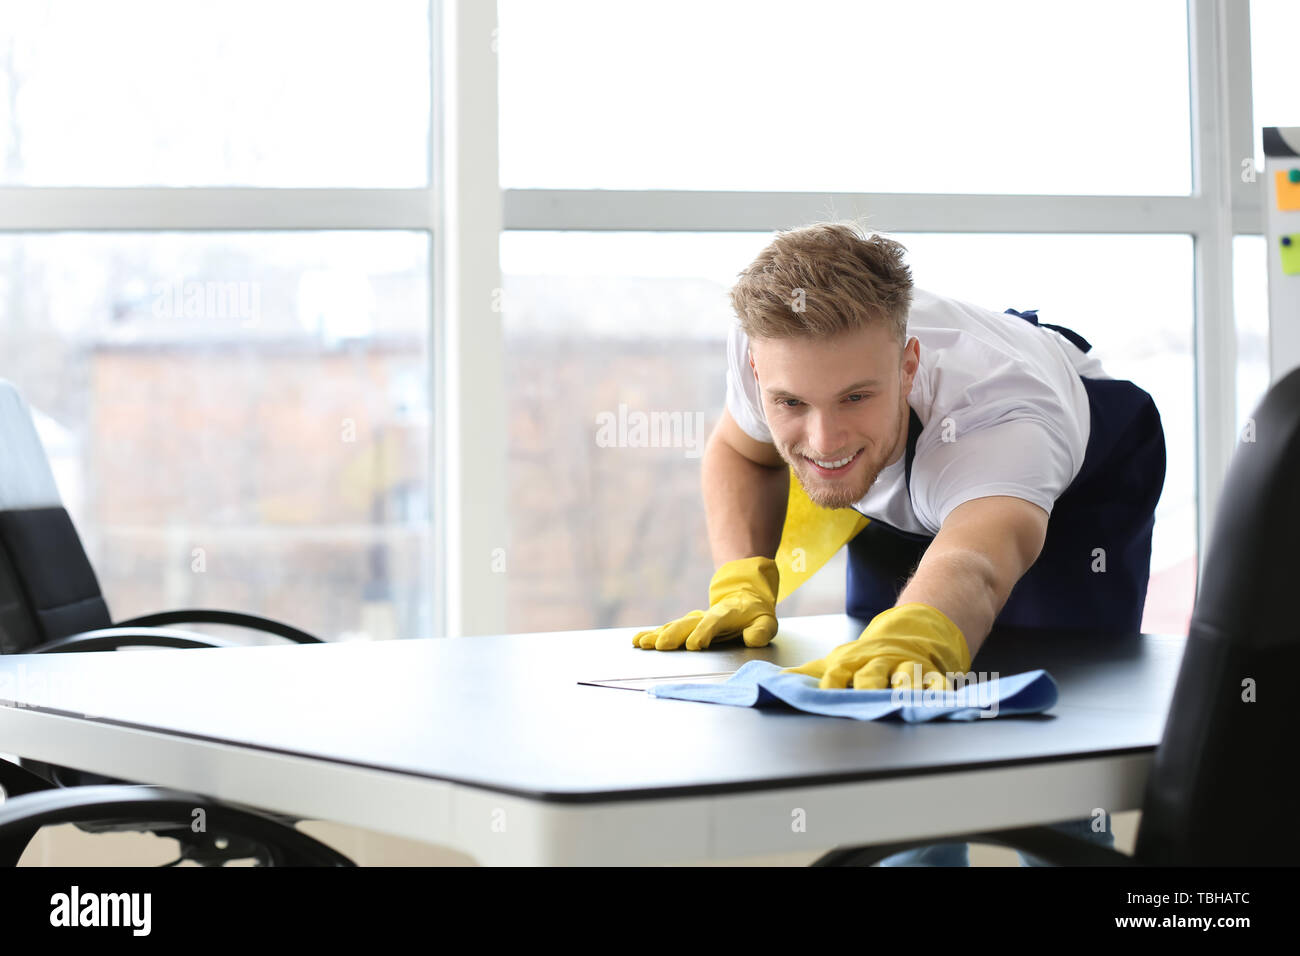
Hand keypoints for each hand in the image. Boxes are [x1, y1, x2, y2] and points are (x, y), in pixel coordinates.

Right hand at [632, 556, 778, 650]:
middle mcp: (706, 615)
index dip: (704, 632)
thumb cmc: (755, 614)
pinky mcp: (686, 625)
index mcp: (727, 613)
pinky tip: (638, 641)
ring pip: (675, 625)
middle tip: (661, 645)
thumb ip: (761, 631)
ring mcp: (694, 619)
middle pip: (688, 623)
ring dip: (658, 634)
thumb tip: (750, 639)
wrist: (743, 595)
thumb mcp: (767, 622)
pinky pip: (668, 629)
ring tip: (643, 643)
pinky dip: (652, 634)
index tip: (694, 645)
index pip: (714, 622)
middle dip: (674, 634)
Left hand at [781, 603, 970, 688]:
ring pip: (905, 680)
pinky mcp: (930, 676)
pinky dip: (941, 694)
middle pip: (872, 677)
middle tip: (866, 697)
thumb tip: (778, 679)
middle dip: (869, 687)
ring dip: (905, 690)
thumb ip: (812, 673)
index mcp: (854, 662)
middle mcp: (879, 665)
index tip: (826, 694)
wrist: (911, 633)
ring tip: (905, 700)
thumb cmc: (868, 655)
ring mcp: (905, 669)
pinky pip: (938, 686)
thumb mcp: (840, 660)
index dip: (832, 684)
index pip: (838, 673)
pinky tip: (942, 702)